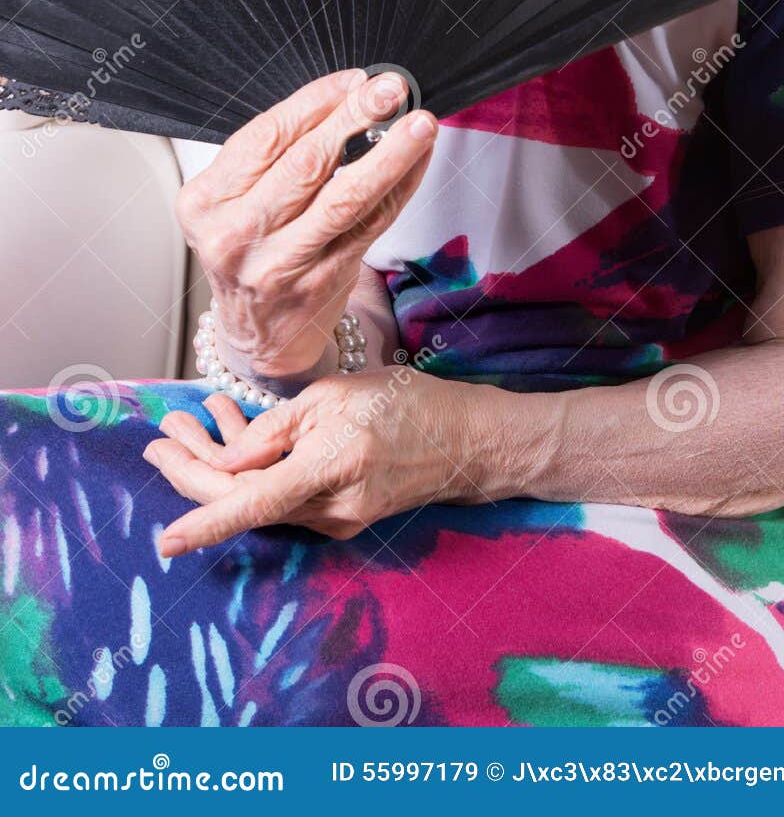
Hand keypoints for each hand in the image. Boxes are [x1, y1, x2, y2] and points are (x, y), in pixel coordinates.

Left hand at [142, 371, 504, 553]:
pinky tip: (237, 434)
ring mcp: (335, 521)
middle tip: (161, 440)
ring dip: (221, 465)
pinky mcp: (341, 517)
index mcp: (328, 472)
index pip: (251, 505)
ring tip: (190, 425)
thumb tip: (227, 462)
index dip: (203, 524)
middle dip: (194, 472)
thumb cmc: (405, 405)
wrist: (466, 441)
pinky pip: (285, 498)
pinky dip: (256, 470)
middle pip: (244, 504)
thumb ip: (275, 431)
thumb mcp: (334, 397)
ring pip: (261, 499)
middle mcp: (329, 511)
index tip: (164, 543)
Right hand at [175, 69, 436, 379]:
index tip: (353, 80)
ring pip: (344, 198)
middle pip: (304, 164)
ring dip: (389, 155)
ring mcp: (279, 264)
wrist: (257, 334)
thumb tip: (349, 96)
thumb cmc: (251, 249)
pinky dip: (399, 189)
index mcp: (205, 202)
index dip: (314, 103)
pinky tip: (417, 162)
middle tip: (391, 89)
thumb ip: (276, 155)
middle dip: (354, 118)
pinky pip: (370, 226)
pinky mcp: (321, 283)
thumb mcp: (235, 201)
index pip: (263, 137)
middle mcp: (235, 234)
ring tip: (418, 124)